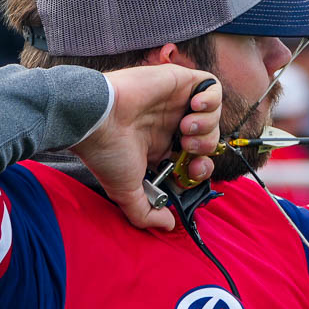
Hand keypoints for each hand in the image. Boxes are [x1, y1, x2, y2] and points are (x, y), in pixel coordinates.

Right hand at [73, 66, 221, 228]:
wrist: (95, 118)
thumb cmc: (106, 152)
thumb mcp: (127, 191)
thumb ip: (145, 213)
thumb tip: (167, 226)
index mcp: (160, 147)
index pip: (195, 160)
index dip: (200, 168)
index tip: (190, 171)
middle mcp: (169, 125)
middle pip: (208, 138)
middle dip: (206, 149)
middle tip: (188, 150)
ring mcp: (175, 103)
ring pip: (213, 114)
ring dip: (208, 125)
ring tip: (186, 128)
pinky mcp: (177, 82)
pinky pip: (211, 86)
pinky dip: (211, 100)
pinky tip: (193, 108)